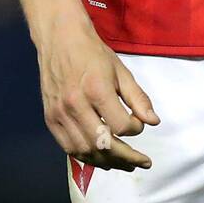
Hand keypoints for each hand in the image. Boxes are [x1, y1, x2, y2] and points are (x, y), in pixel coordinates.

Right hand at [36, 10, 160, 170]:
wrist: (60, 39)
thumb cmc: (93, 53)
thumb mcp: (120, 71)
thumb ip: (137, 98)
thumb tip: (153, 122)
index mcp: (97, 90)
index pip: (121, 126)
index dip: (135, 130)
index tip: (138, 124)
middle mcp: (76, 105)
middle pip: (103, 144)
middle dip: (126, 157)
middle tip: (142, 162)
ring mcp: (60, 113)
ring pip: (85, 151)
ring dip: (107, 161)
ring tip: (124, 164)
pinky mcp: (50, 118)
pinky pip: (69, 147)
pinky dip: (86, 156)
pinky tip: (101, 157)